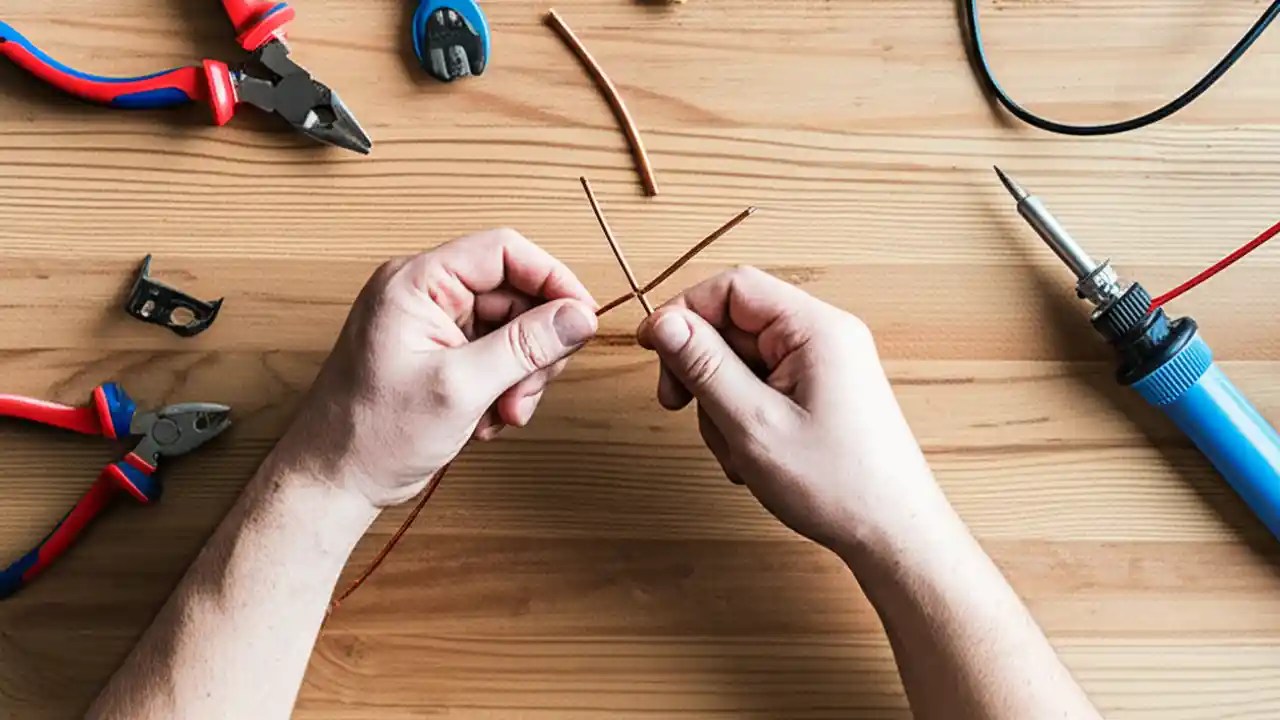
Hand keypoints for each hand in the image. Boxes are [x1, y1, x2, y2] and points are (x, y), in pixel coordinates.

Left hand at [281, 229, 597, 506]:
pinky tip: (486, 419)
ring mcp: (433, 327)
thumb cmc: (370, 434)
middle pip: (514, 294)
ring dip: (521, 375)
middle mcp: (425, 296)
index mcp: (418, 283)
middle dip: (533, 346)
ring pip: (511, 331)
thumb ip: (525, 347)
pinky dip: (503, 389)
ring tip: (504, 413)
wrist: (333, 482)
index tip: (581, 317)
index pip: (504, 252)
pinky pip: (495, 357)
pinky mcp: (440, 356)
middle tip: (531, 388)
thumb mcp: (461, 387)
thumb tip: (578, 316)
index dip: (551, 279)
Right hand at [637, 267, 946, 556]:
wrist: (892, 534)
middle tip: (678, 407)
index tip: (652, 348)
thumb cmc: (837, 484)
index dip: (684, 311)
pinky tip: (753, 458)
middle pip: (733, 324)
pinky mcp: (819, 392)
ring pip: (740, 362)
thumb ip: (704, 366)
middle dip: (701, 369)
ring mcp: (822, 365)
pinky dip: (742, 418)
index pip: (733, 287)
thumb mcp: (753, 423)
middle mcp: (823, 337)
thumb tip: (663, 322)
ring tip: (737, 451)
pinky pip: (761, 387)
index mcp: (815, 329)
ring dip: (720, 404)